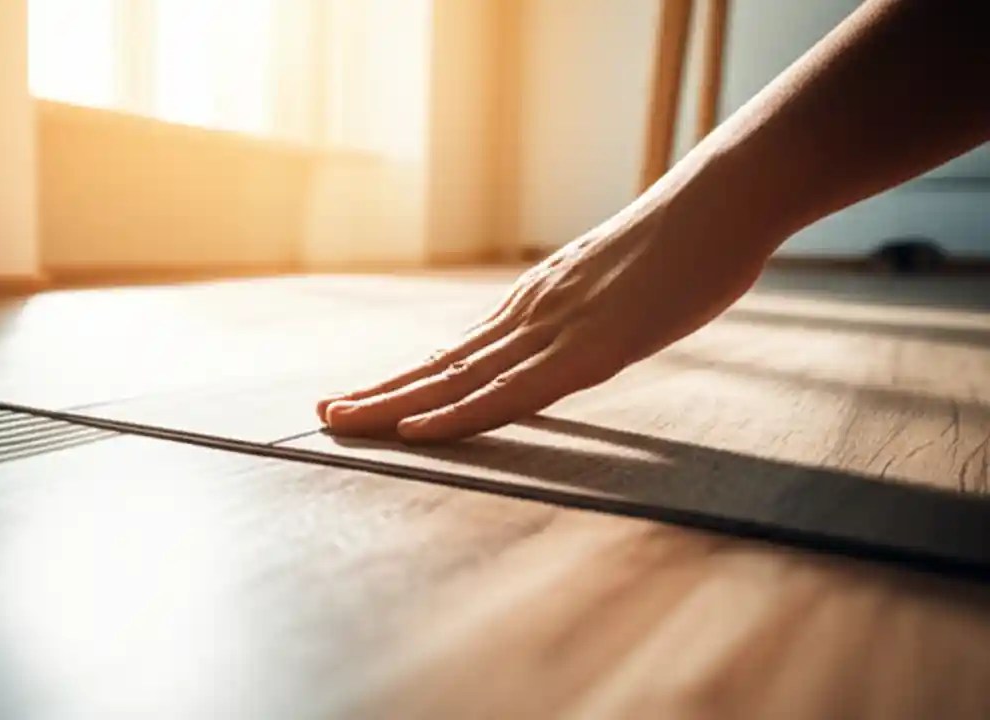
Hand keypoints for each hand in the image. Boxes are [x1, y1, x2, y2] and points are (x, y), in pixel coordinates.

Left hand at [315, 189, 775, 442]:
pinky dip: (459, 414)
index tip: (366, 397)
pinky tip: (417, 430)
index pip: (458, 352)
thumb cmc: (684, 245)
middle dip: (379, 393)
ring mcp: (554, 331)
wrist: (721, 203)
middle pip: (440, 365)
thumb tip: (570, 336)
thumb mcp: (617, 285)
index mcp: (536, 305)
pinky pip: (512, 391)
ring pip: (458, 380)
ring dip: (395, 404)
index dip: (408, 378)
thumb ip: (583, 313)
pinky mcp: (588, 350)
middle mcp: (529, 316)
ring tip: (340, 421)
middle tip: (323, 413)